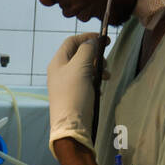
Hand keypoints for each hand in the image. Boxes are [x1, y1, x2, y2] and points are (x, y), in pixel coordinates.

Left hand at [46, 33, 105, 155]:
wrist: (71, 127)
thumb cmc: (75, 95)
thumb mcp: (81, 67)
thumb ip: (87, 50)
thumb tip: (91, 42)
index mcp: (58, 62)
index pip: (72, 41)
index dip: (88, 37)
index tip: (105, 39)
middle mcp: (59, 71)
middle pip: (79, 54)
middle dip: (95, 56)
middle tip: (106, 63)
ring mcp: (65, 84)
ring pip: (84, 69)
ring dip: (98, 69)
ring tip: (106, 77)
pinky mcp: (73, 96)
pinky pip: (85, 82)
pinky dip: (94, 81)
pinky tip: (100, 89)